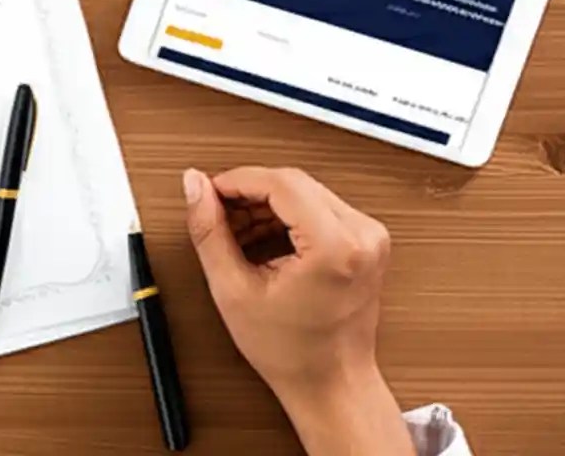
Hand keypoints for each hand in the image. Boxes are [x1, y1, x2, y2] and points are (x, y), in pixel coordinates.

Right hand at [183, 166, 411, 454]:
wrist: (332, 384)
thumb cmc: (293, 354)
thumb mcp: (234, 291)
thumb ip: (209, 232)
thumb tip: (195, 187)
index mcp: (335, 245)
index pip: (280, 183)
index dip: (236, 180)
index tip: (208, 189)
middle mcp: (361, 234)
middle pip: (293, 183)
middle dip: (249, 193)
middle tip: (216, 212)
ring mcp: (369, 236)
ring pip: (305, 192)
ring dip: (266, 205)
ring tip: (236, 234)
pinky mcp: (367, 240)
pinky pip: (320, 208)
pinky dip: (286, 216)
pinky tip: (261, 239)